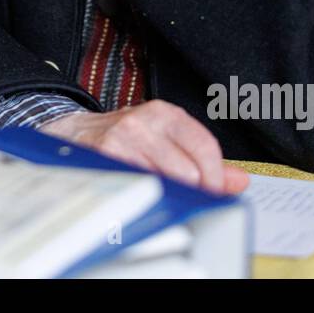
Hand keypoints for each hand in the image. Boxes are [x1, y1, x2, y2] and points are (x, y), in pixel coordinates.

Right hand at [40, 99, 249, 194]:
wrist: (75, 133)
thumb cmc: (124, 137)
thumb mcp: (166, 139)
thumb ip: (204, 161)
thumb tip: (238, 181)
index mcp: (166, 114)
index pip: (205, 146)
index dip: (214, 177)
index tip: (212, 192)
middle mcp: (145, 121)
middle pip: (188, 170)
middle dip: (190, 191)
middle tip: (183, 197)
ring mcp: (123, 138)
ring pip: (164, 181)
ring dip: (165, 194)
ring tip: (157, 191)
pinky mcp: (105, 155)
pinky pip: (138, 185)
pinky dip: (143, 194)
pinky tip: (138, 190)